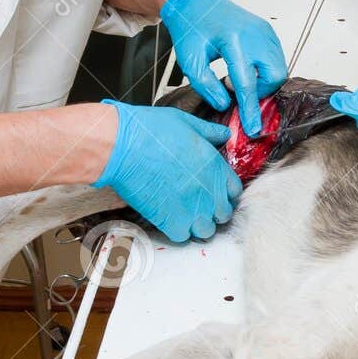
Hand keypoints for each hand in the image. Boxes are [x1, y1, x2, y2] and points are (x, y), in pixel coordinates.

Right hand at [93, 101, 241, 242]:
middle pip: (223, 213)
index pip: (234, 191)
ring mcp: (191, 208)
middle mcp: (209, 190)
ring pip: (206, 230)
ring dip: (198, 223)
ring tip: (185, 214)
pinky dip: (178, 231)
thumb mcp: (186, 122)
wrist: (123, 146)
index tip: (213, 191)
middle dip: (213, 210)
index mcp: (215, 166)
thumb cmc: (151, 130)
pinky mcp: (170, 221)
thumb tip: (223, 134)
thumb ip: (209, 132)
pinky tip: (169, 219)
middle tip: (198, 203)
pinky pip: (183, 236)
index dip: (224, 192)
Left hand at [161, 0, 286, 136]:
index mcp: (233, 40)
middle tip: (238, 90)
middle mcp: (255, 34)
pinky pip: (277, 59)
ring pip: (280, 69)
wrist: (197, 2)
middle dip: (261, 92)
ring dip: (263, 82)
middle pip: (274, 77)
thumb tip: (225, 104)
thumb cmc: (192, 27)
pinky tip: (245, 68)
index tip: (253, 128)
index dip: (250, 109)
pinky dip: (265, 71)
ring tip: (238, 76)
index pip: (247, 83)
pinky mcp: (269, 31)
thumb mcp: (190, 60)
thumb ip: (206, 86)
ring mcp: (265, 31)